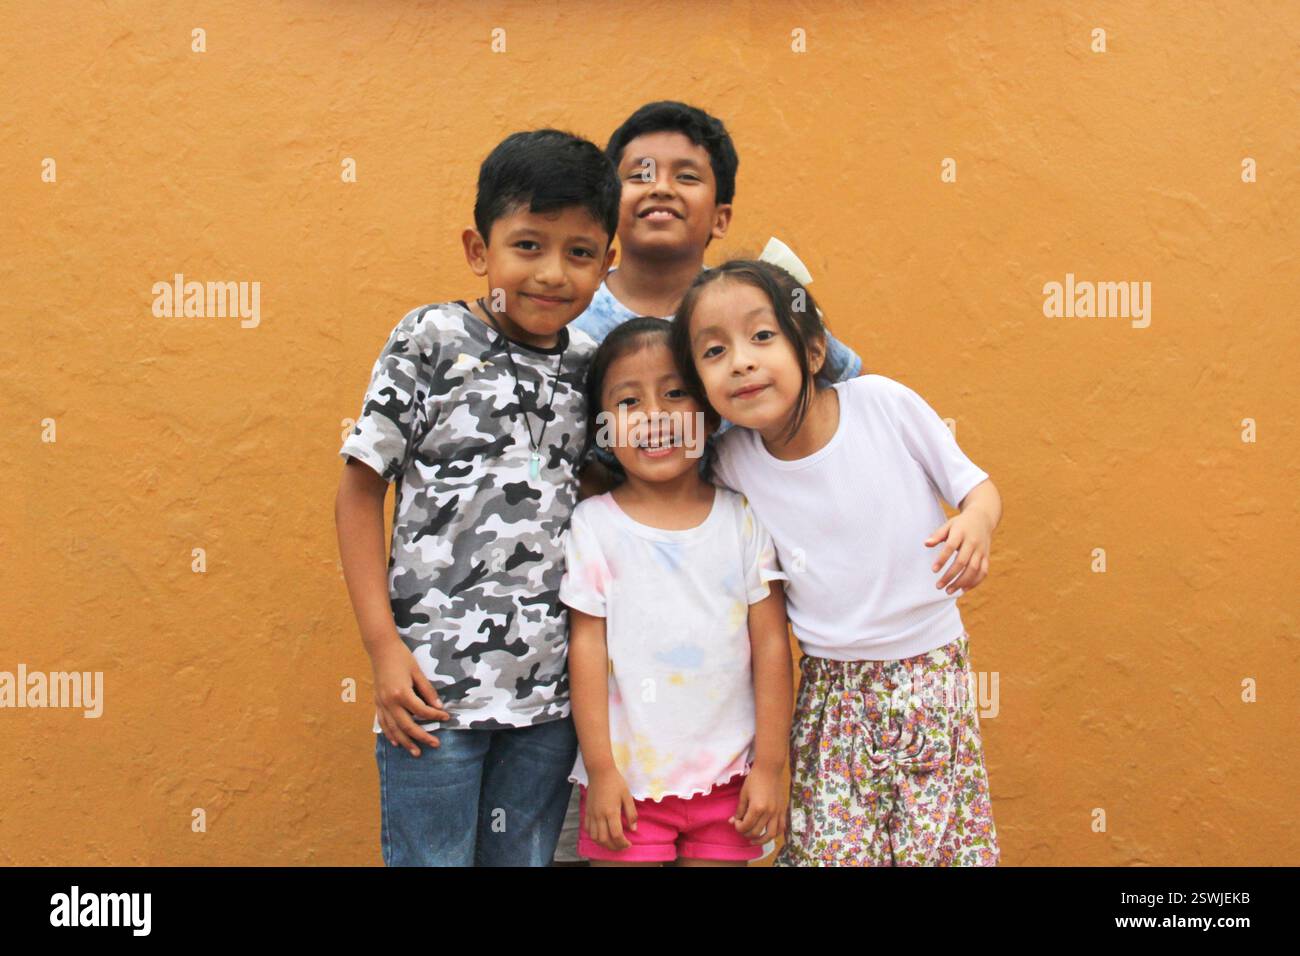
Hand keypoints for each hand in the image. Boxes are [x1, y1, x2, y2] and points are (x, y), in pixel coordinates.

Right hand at [370, 637, 449, 755]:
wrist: (381, 648)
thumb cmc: (402, 657)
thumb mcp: (418, 672)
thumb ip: (428, 691)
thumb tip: (438, 707)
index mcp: (401, 693)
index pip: (422, 711)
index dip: (436, 716)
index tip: (446, 717)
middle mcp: (390, 702)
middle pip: (407, 726)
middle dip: (422, 737)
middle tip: (435, 744)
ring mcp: (382, 703)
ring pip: (394, 729)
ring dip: (405, 742)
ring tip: (416, 752)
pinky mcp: (377, 703)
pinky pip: (383, 723)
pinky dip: (389, 734)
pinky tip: (396, 742)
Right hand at [585, 767, 637, 850]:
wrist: (600, 772)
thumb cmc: (616, 783)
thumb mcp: (627, 796)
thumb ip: (631, 814)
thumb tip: (633, 829)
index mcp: (611, 811)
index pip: (616, 835)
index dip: (623, 843)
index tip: (629, 843)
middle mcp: (599, 815)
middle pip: (604, 840)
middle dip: (614, 847)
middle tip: (622, 846)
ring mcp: (591, 814)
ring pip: (594, 837)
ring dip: (604, 844)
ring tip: (612, 843)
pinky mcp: (586, 812)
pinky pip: (588, 829)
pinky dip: (594, 836)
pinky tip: (602, 835)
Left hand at [730, 766, 786, 844]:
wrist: (770, 769)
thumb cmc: (754, 780)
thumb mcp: (743, 795)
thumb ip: (739, 810)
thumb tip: (732, 822)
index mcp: (757, 808)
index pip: (746, 826)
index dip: (738, 827)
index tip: (736, 822)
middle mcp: (769, 813)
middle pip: (756, 832)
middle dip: (746, 833)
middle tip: (742, 828)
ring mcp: (777, 812)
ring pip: (771, 835)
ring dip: (762, 840)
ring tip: (754, 840)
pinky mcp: (783, 811)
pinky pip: (781, 828)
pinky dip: (775, 834)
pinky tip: (767, 834)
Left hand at [925, 510, 992, 594]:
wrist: (983, 518)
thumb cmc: (961, 524)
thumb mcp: (948, 525)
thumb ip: (937, 535)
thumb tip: (926, 544)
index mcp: (961, 533)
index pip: (950, 547)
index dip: (942, 559)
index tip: (933, 570)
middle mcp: (972, 542)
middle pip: (962, 562)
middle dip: (950, 576)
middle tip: (938, 586)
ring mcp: (981, 551)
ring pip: (974, 569)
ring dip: (961, 582)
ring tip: (949, 591)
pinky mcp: (986, 557)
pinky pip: (983, 572)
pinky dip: (974, 582)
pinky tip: (963, 590)